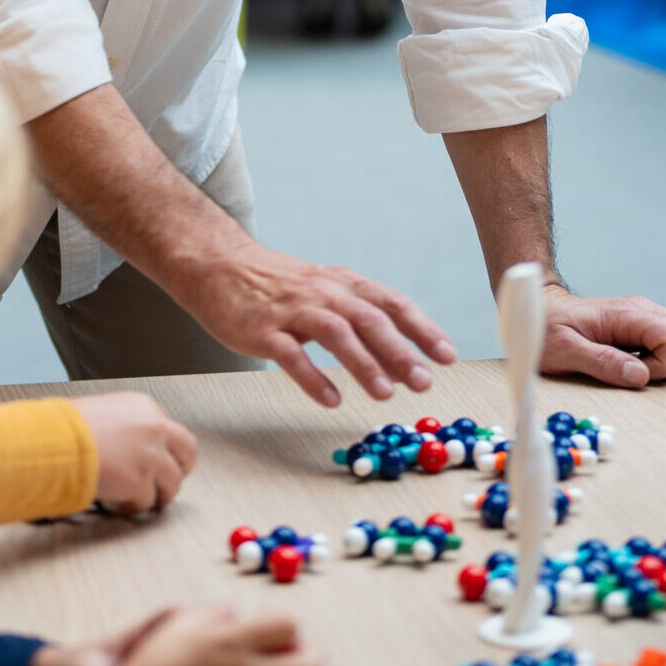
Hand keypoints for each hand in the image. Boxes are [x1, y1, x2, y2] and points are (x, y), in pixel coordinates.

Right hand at [72, 393, 197, 512]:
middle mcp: (154, 428)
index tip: (158, 459)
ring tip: (146, 501)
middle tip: (168, 481)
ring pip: (173, 482)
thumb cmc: (65, 427)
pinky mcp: (141, 482)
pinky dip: (135, 506)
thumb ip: (120, 423)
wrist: (55, 442)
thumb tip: (119, 439)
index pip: (170, 429)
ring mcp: (151, 456)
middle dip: (180, 469)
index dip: (164, 448)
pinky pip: (147, 502)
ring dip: (159, 494)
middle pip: (187, 452)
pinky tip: (122, 504)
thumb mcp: (99, 410)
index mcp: (143, 407)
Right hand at [169, 238, 456, 408]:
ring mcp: (290, 310)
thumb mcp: (324, 290)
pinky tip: (330, 399)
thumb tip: (404, 361)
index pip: (390, 302)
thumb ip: (360, 320)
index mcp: (341, 283)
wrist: (218, 266)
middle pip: (368, 318)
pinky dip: (312, 377)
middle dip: (400, 351)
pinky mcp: (261, 329)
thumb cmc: (277, 285)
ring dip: (363, 363)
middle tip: (424, 381)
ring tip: (385, 393)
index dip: (421, 328)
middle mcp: (321, 293)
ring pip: (334, 333)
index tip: (447, 356)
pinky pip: (290, 354)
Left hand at [540, 284, 665, 387]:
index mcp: (627, 314)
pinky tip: (638, 362)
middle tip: (644, 372)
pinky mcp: (645, 326)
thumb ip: (602, 362)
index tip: (635, 372)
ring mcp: (647, 316)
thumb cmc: (547, 328)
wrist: (539, 310)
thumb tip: (640, 376)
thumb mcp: (564, 350)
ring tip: (639, 368)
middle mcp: (644, 310)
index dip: (664, 364)